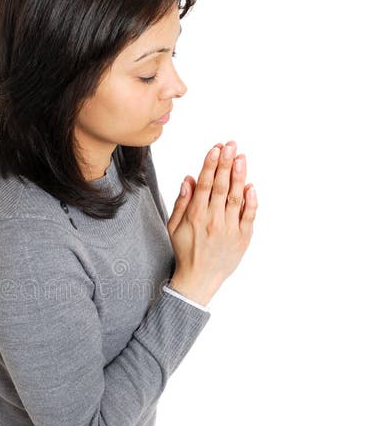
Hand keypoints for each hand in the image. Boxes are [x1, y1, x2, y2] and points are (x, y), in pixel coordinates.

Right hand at [166, 140, 257, 302]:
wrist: (197, 280)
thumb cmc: (184, 251)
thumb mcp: (174, 227)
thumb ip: (182, 202)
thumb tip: (189, 179)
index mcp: (195, 216)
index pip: (205, 184)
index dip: (211, 165)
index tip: (216, 149)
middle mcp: (213, 220)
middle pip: (221, 186)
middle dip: (226, 163)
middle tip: (231, 145)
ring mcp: (229, 229)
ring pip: (236, 197)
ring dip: (239, 176)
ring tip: (241, 158)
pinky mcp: (242, 238)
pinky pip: (249, 216)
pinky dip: (251, 201)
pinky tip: (250, 186)